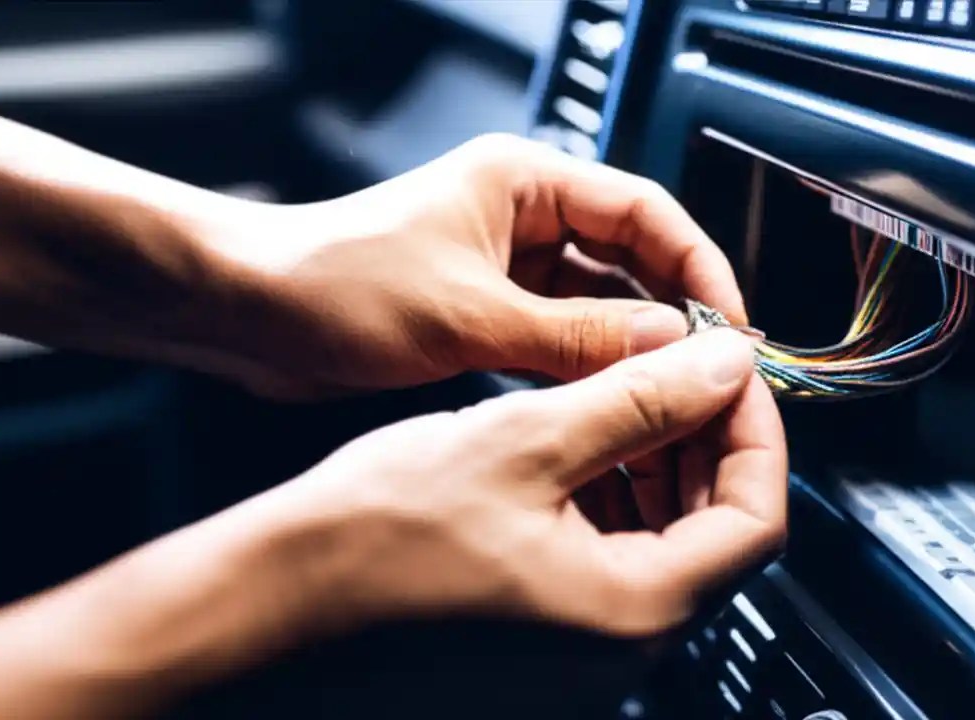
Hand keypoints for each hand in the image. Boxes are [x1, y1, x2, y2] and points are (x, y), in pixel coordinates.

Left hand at [224, 134, 745, 397]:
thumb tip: (668, 343)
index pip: (645, 211)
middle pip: (630, 258)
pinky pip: (560, 334)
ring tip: (667, 390)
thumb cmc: (330, 283)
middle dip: (670, 310)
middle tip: (708, 367)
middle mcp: (521, 216)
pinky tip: (608, 397)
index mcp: (523, 181)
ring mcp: (505, 265)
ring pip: (598, 302)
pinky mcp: (486, 310)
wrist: (246, 313)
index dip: (697, 265)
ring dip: (629, 343)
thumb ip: (577, 333)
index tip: (728, 321)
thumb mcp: (470, 315)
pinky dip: (586, 364)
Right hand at [273, 329, 784, 635]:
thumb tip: (720, 368)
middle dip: (703, 441)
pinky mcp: (542, 641)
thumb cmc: (375, 538)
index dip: (754, 429)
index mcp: (637, 609)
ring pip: (663, 543)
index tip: (727, 370)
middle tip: (677, 371)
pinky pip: (610, 564)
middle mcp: (623, 646)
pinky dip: (610, 500)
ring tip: (621, 396)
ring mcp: (582, 651)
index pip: (758, 516)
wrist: (272, 606)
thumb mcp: (527, 442)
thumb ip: (640, 401)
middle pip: (715, 531)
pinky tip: (576, 448)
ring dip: (655, 465)